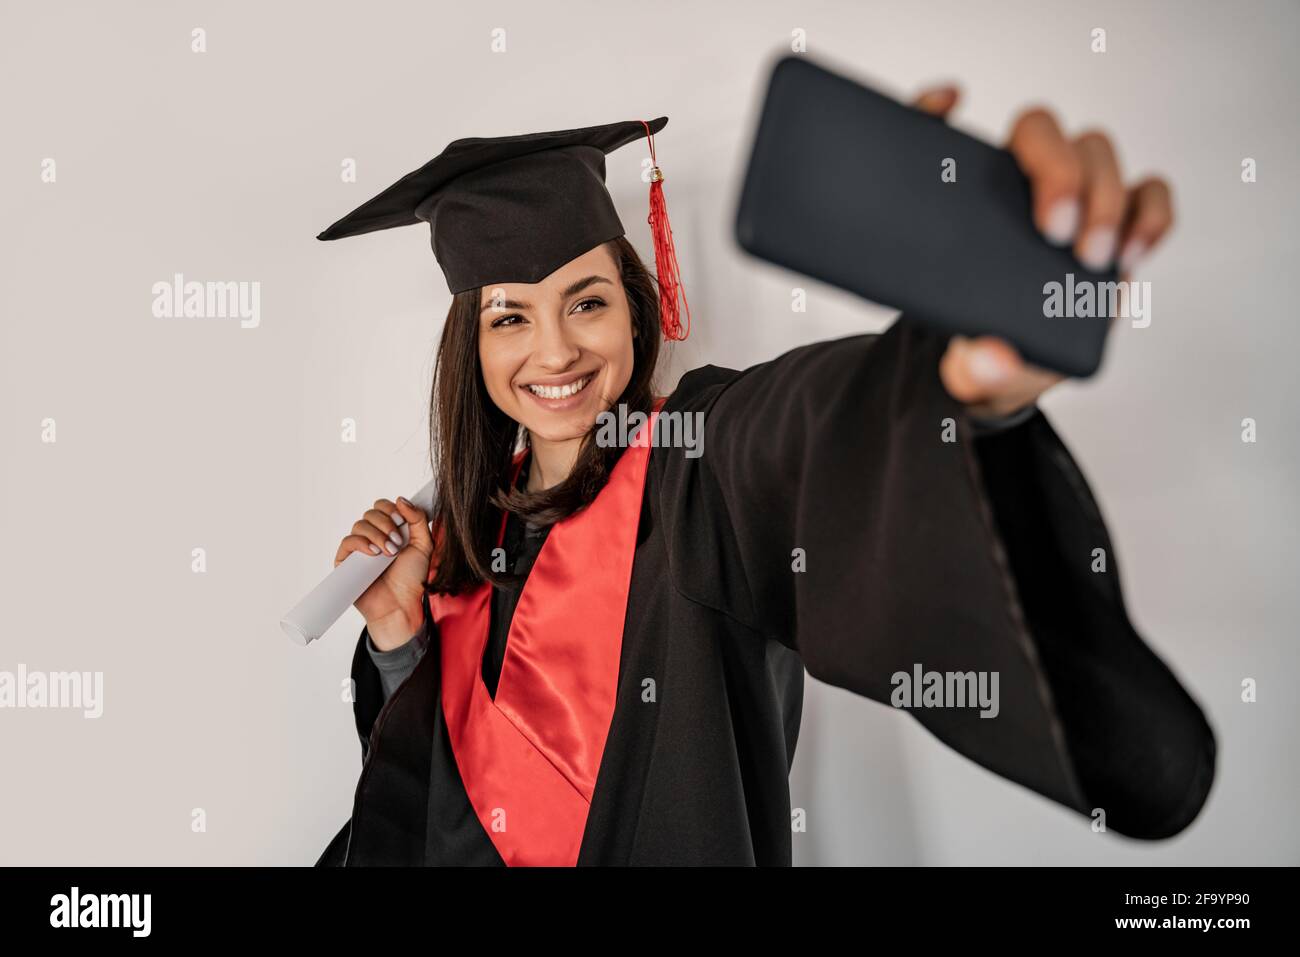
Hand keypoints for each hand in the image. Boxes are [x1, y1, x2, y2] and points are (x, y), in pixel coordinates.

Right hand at [333, 496, 434, 648]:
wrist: (401, 604)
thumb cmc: (412, 578)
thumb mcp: (424, 545)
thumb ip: (417, 519)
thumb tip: (401, 499)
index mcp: (389, 530)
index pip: (382, 506)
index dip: (391, 509)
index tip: (402, 522)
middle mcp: (373, 537)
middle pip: (371, 512)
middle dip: (386, 524)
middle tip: (397, 542)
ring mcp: (359, 549)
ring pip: (360, 525)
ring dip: (377, 535)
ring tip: (390, 552)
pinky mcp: (346, 562)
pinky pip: (347, 542)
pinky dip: (361, 543)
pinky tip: (374, 554)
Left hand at [912, 85, 1175, 418]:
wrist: (1016, 377)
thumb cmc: (979, 356)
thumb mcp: (966, 374)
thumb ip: (972, 371)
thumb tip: (990, 359)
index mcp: (961, 207)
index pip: (940, 138)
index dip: (935, 110)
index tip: (949, 103)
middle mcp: (1015, 188)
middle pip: (1039, 132)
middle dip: (1057, 172)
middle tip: (1055, 232)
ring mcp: (1071, 199)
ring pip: (1094, 151)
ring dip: (1105, 197)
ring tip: (1094, 258)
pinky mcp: (1118, 223)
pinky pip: (1149, 192)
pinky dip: (1151, 215)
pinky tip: (1132, 255)